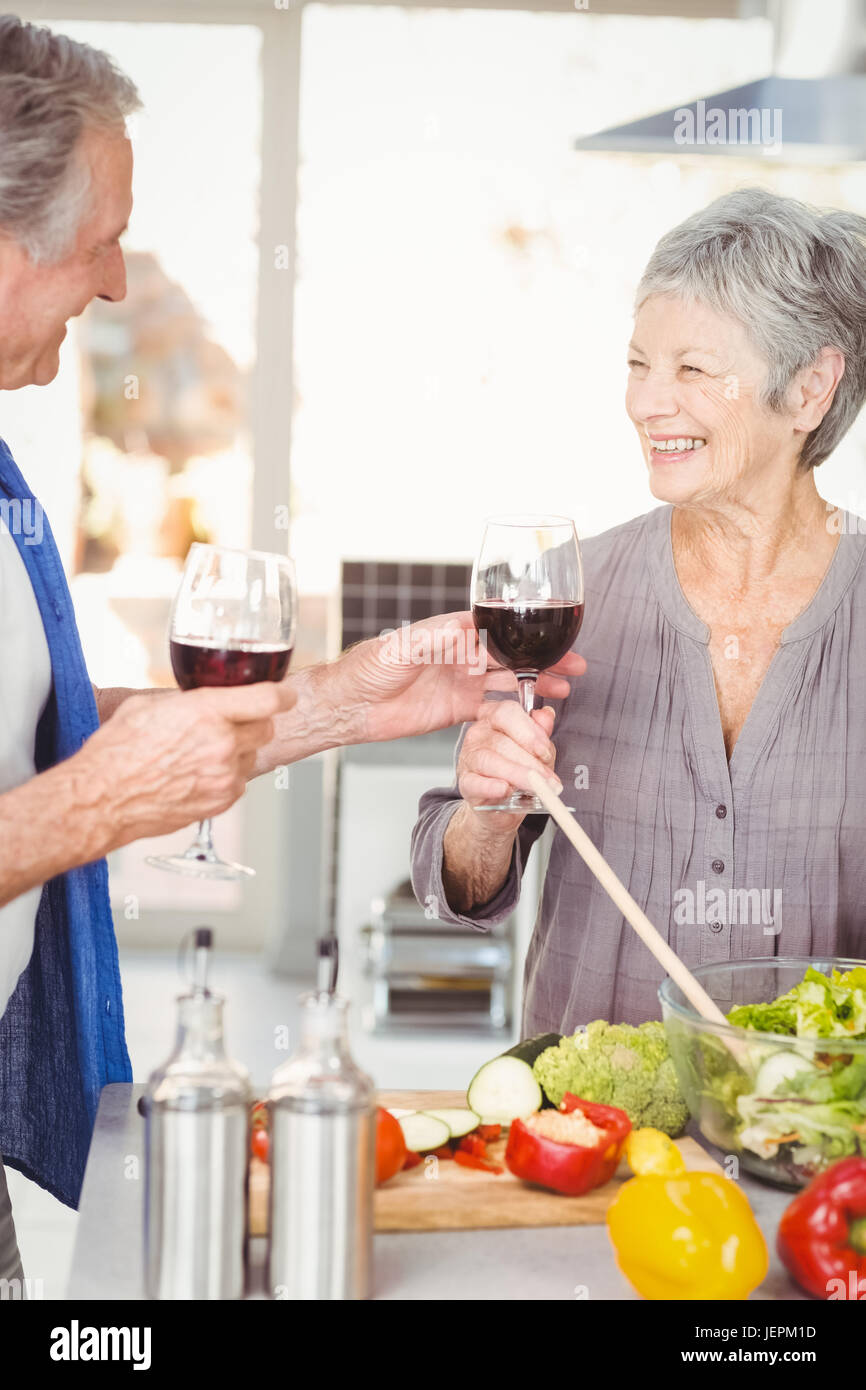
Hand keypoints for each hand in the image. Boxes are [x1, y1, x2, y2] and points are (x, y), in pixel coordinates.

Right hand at [77, 681, 295, 847]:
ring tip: (201, 753)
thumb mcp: (149, 706)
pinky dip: (226, 776)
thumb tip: (205, 698)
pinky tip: (197, 774)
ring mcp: (223, 776)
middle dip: (254, 723)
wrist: (103, 797)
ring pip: (252, 756)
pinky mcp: (221, 802)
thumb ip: (187, 700)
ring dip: (237, 751)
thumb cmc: (117, 751)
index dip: (282, 695)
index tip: (285, 695)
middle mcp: (221, 744)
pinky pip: (239, 782)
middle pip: (266, 728)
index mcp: (205, 713)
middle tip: (230, 724)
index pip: (267, 699)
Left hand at [328, 611, 585, 743]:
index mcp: (451, 633)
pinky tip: (535, 715)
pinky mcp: (455, 710)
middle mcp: (460, 655)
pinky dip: (514, 713)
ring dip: (537, 685)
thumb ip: (433, 638)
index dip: (528, 636)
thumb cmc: (367, 669)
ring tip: (564, 690)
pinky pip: (492, 710)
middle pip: (512, 655)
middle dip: (544, 660)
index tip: (555, 641)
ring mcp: (460, 682)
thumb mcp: (400, 649)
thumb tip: (464, 627)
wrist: (349, 706)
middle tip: (575, 667)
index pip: (499, 631)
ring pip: (508, 682)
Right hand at [456, 701, 561, 830]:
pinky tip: (505, 789)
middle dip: (530, 762)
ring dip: (517, 774)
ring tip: (536, 786)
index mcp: (494, 718)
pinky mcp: (465, 782)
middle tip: (548, 779)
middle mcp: (478, 733)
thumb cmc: (518, 770)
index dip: (529, 732)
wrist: (503, 801)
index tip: (545, 752)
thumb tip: (546, 716)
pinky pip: (475, 783)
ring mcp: (469, 757)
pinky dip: (490, 787)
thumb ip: (540, 732)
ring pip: (490, 761)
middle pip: (501, 741)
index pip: (507, 712)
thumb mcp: (535, 749)